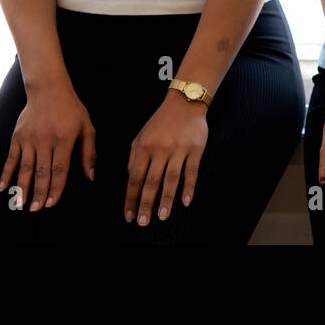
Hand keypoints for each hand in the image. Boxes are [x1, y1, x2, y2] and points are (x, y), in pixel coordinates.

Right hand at [0, 80, 95, 212]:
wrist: (48, 89)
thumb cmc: (71, 108)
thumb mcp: (87, 127)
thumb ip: (89, 152)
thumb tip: (91, 176)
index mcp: (65, 139)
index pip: (60, 169)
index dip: (56, 188)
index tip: (52, 204)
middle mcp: (46, 140)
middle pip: (41, 172)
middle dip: (38, 193)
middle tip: (35, 210)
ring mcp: (29, 138)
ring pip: (25, 168)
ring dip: (22, 188)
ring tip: (20, 204)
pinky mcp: (17, 137)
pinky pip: (11, 158)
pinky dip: (6, 174)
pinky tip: (3, 187)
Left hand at [124, 89, 207, 225]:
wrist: (185, 103)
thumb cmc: (161, 121)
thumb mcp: (141, 136)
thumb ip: (133, 157)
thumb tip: (129, 179)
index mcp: (143, 147)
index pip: (134, 178)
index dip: (131, 198)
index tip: (129, 215)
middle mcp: (159, 149)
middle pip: (151, 182)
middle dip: (145, 204)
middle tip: (143, 222)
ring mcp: (178, 149)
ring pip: (171, 179)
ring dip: (166, 200)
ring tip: (162, 216)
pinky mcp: (195, 149)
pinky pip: (191, 171)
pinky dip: (188, 187)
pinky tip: (185, 201)